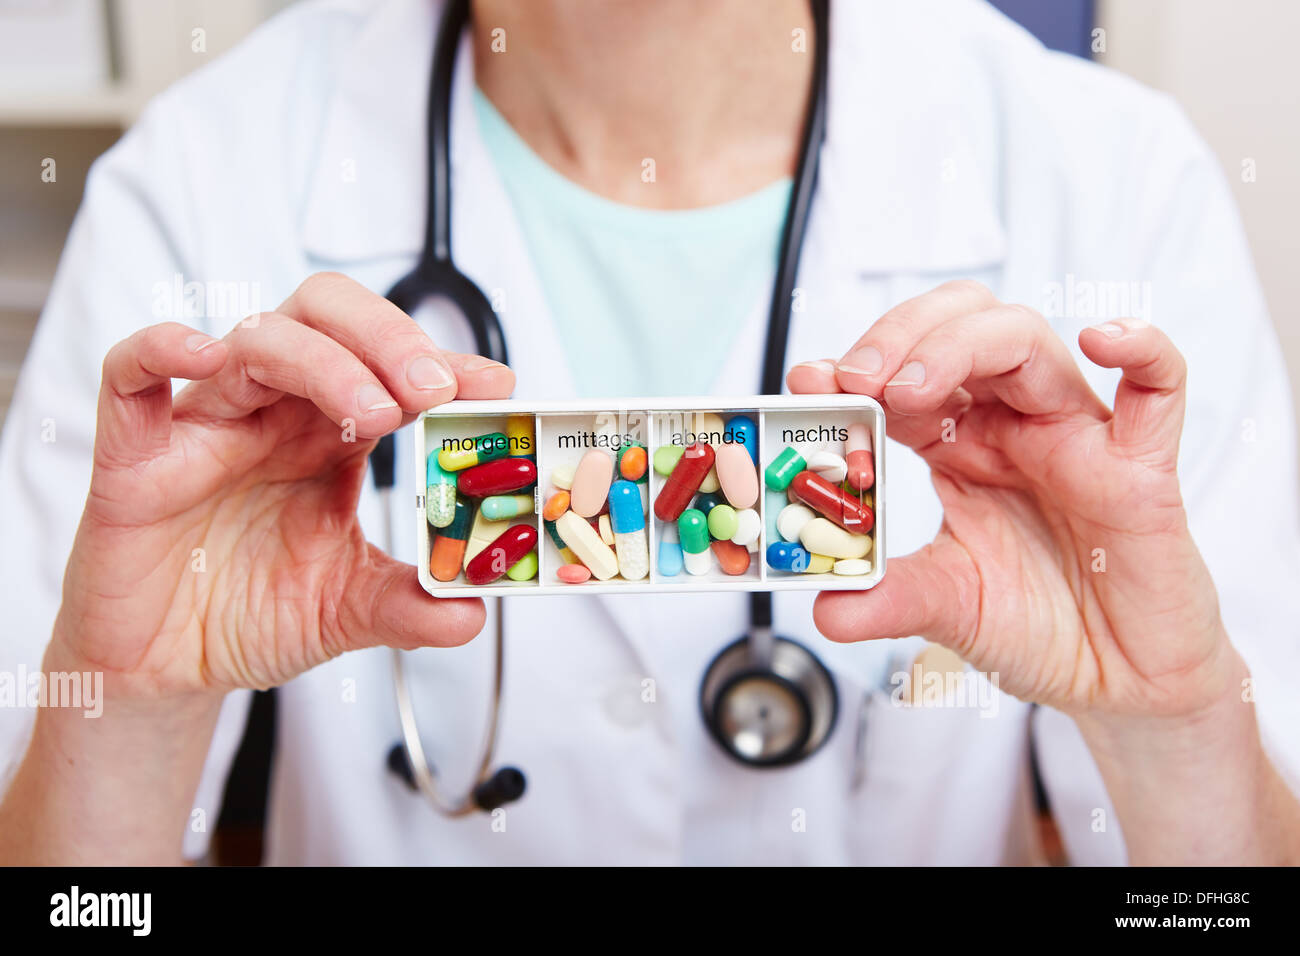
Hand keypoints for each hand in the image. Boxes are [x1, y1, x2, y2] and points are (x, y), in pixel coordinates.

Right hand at [54, 272, 514, 700]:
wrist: (163, 668)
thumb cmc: (249, 615)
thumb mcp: (346, 611)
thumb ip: (409, 606)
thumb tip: (473, 610)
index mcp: (327, 438)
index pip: (388, 371)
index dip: (442, 366)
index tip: (495, 384)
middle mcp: (270, 415)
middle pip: (325, 323)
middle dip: (387, 340)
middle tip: (434, 388)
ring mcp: (204, 426)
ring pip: (256, 341)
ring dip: (322, 360)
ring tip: (373, 410)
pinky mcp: (134, 455)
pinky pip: (130, 376)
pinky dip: (161, 349)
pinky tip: (205, 355)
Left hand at [788, 280, 1235, 719]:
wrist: (1119, 681)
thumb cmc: (1042, 629)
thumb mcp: (949, 610)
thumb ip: (889, 600)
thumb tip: (825, 607)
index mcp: (962, 448)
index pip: (903, 378)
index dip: (856, 369)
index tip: (810, 381)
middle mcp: (1014, 427)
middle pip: (959, 330)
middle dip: (900, 338)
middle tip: (857, 379)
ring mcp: (1078, 437)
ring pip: (1026, 341)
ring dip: (961, 344)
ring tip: (914, 387)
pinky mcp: (1143, 466)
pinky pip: (1160, 387)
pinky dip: (1142, 349)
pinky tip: (1104, 340)